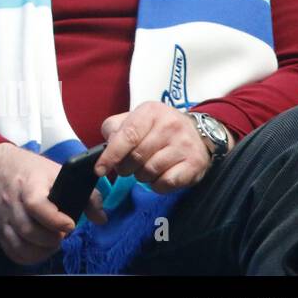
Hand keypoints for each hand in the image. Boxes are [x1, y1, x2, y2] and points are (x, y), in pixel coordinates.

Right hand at [0, 143, 107, 265]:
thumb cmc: (30, 170)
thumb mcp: (58, 172)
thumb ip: (85, 194)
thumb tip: (101, 218)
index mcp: (29, 185)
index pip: (36, 205)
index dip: (55, 220)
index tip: (70, 224)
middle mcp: (12, 202)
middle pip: (28, 230)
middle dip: (51, 239)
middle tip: (62, 235)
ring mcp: (2, 217)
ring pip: (20, 245)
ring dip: (41, 251)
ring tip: (52, 242)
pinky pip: (11, 251)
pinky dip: (28, 256)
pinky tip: (39, 248)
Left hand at [95, 102, 215, 192]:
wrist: (198, 132)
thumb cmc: (158, 127)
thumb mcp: (135, 118)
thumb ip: (115, 129)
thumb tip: (107, 147)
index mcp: (151, 111)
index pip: (127, 136)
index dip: (111, 155)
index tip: (100, 169)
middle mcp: (170, 126)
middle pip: (136, 157)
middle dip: (125, 167)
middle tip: (127, 166)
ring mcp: (185, 145)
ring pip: (150, 172)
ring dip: (142, 176)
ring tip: (145, 168)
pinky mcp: (195, 164)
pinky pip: (166, 183)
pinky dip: (157, 185)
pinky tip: (160, 175)